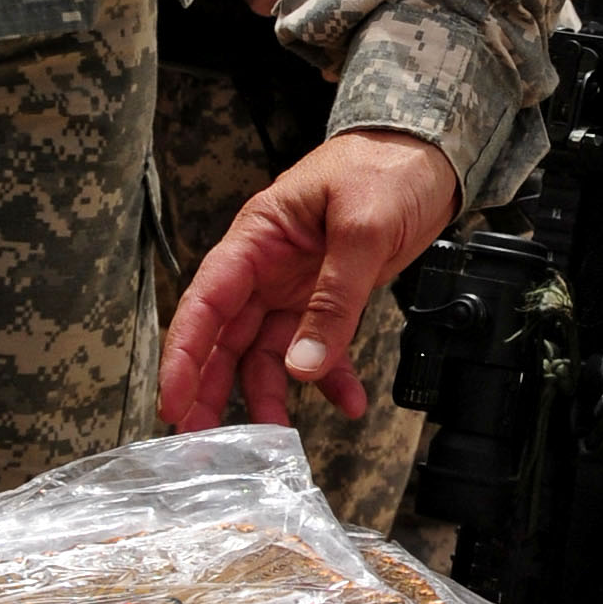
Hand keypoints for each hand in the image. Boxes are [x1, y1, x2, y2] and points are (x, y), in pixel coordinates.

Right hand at [161, 129, 458, 425]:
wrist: (429, 158)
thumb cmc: (385, 169)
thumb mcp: (362, 229)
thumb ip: (334, 301)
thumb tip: (302, 367)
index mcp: (257, 238)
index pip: (206, 302)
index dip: (184, 355)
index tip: (173, 400)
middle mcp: (266, 268)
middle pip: (226, 338)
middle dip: (210, 391)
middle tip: (202, 445)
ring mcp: (294, 287)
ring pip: (266, 353)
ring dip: (270, 397)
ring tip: (276, 442)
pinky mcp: (326, 301)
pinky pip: (319, 350)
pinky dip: (331, 379)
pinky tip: (350, 405)